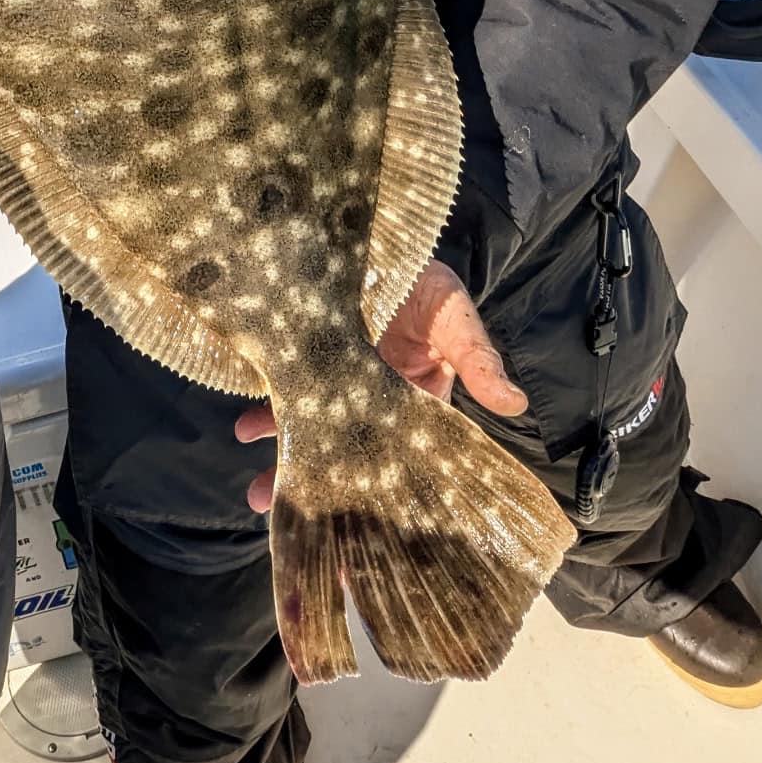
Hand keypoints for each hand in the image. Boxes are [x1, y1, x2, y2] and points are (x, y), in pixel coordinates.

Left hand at [234, 260, 527, 512]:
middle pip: (345, 451)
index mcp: (412, 396)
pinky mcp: (295, 350)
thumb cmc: (421, 276)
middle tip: (304, 525)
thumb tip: (515, 403)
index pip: (401, 452)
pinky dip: (263, 409)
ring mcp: (329, 374)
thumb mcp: (454, 315)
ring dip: (285, 458)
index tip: (370, 532)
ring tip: (260, 495)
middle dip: (323, 486)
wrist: (376, 230)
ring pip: (307, 427)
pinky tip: (246, 428)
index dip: (386, 492)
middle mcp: (367, 393)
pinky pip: (279, 388)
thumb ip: (477, 358)